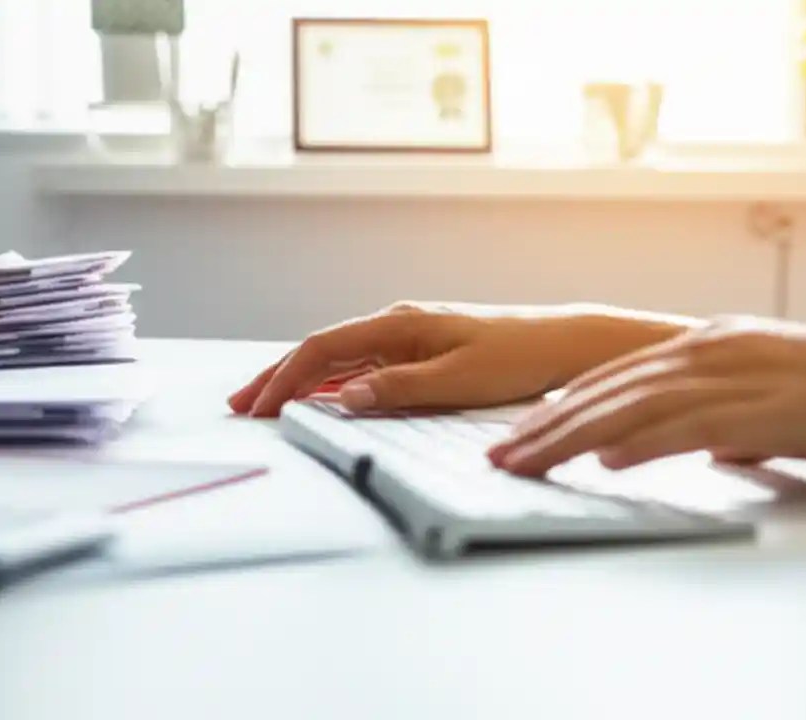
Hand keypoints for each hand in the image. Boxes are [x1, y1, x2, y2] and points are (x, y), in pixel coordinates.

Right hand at [229, 302, 692, 416]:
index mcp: (400, 324)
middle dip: (279, 377)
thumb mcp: (457, 381)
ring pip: (340, 357)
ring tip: (266, 401)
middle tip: (241, 404)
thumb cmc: (518, 359)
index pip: (324, 348)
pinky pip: (364, 364)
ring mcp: (409, 335)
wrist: (564, 343)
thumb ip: (398, 387)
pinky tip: (321, 397)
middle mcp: (398, 323)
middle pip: (322, 350)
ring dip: (301, 380)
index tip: (260, 409)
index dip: (286, 379)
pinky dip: (334, 381)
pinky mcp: (423, 350)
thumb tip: (343, 396)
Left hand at [489, 317, 805, 475]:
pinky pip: (689, 428)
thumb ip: (722, 412)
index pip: (615, 373)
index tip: (519, 431)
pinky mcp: (764, 411)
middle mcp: (710, 350)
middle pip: (609, 388)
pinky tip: (605, 460)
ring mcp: (736, 376)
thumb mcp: (767, 392)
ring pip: (633, 407)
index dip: (560, 404)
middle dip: (546, 424)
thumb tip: (697, 443)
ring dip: (571, 437)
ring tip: (525, 461)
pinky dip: (641, 444)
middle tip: (498, 453)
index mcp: (707, 342)